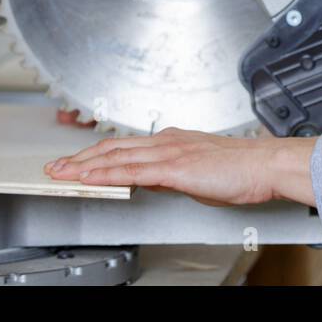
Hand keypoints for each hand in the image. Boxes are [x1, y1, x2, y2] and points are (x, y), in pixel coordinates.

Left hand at [44, 128, 317, 207]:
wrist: (266, 164)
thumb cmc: (243, 168)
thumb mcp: (198, 172)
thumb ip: (171, 174)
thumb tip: (150, 180)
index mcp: (173, 141)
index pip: (124, 148)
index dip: (96, 155)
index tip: (76, 162)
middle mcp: (166, 141)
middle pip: (112, 149)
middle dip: (80, 158)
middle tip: (55, 167)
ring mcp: (169, 152)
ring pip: (116, 157)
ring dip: (84, 165)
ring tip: (61, 173)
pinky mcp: (175, 167)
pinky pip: (132, 171)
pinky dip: (106, 174)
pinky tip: (90, 178)